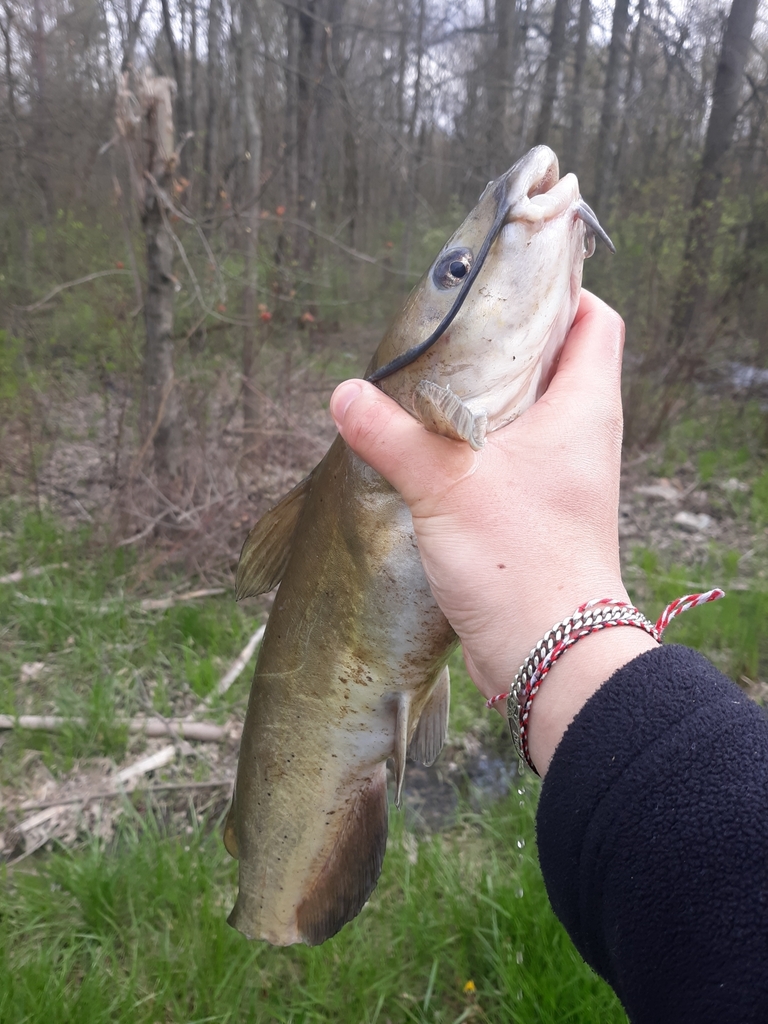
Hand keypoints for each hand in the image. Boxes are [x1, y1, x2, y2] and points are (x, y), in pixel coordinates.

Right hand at [330, 291, 656, 772]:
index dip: (562, 292)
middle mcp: (584, 436)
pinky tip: (439, 450)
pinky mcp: (545, 513)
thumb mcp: (445, 485)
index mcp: (583, 407)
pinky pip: (520, 458)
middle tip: (454, 334)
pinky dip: (486, 445)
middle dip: (511, 344)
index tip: (510, 287)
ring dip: (493, 400)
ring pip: (536, 414)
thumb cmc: (517, 558)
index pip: (595, 320)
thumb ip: (391, 435)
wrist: (549, 655)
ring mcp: (567, 477)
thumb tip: (344, 394)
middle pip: (560, 362)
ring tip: (436, 388)